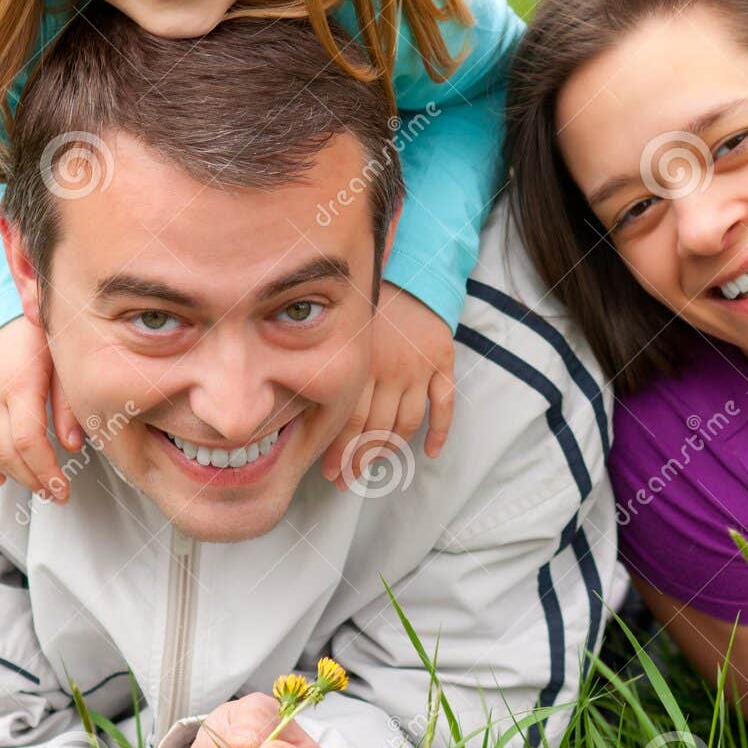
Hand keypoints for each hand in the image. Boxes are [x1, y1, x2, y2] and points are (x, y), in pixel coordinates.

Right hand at [0, 316, 82, 501]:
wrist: (3, 306)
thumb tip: (72, 446)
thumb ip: (69, 405)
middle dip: (32, 478)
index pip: (27, 441)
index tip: (61, 489)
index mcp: (20, 383)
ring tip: (35, 487)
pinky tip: (0, 476)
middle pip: (6, 451)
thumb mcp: (65, 363)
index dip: (44, 471)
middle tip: (55, 494)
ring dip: (10, 474)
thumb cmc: (43, 335)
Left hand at [321, 284, 454, 489]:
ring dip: (391, 451)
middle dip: (359, 459)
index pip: (350, 421)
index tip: (330, 473)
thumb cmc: (365, 303)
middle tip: (346, 479)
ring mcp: (419, 367)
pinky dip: (439, 431)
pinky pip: (444, 403)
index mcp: (361, 363)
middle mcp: (391, 368)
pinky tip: (430, 452)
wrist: (407, 268)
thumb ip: (329, 369)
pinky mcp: (443, 361)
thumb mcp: (339, 332)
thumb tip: (303, 413)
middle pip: (376, 428)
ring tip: (375, 467)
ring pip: (407, 422)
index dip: (339, 452)